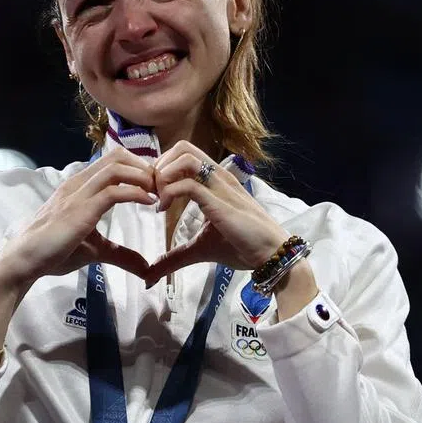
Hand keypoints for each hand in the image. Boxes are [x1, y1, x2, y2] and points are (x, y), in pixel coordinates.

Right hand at [0, 147, 157, 286]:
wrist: (24, 260)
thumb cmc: (53, 252)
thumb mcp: (94, 250)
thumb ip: (120, 254)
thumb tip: (144, 268)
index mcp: (80, 186)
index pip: (114, 160)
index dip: (140, 168)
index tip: (156, 186)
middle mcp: (79, 183)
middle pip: (119, 155)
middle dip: (145, 166)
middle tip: (161, 187)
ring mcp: (79, 193)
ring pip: (118, 167)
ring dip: (144, 176)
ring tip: (158, 193)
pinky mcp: (81, 209)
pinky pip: (114, 191)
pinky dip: (136, 193)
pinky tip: (149, 203)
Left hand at [145, 141, 288, 286]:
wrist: (270, 254)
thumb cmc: (242, 247)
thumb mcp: (200, 249)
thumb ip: (175, 257)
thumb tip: (151, 274)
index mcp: (215, 181)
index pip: (184, 155)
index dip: (162, 169)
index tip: (153, 193)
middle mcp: (218, 176)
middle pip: (182, 147)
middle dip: (160, 166)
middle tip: (152, 192)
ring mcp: (220, 186)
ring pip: (184, 158)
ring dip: (163, 175)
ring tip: (158, 199)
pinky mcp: (219, 201)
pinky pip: (188, 184)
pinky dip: (168, 193)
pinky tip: (163, 210)